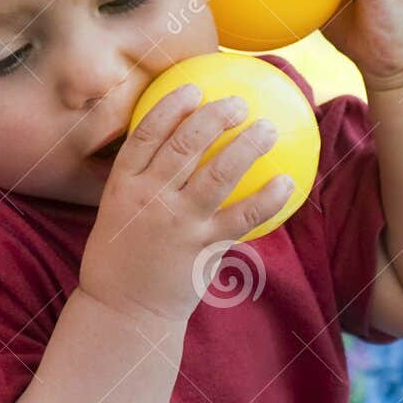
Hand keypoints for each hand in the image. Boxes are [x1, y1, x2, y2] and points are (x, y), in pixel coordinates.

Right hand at [78, 84, 292, 324]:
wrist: (123, 313)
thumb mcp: (116, 215)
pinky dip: (268, 198)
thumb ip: (141, 184)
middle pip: (184, 144)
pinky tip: (286, 182)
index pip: (146, 135)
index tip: (192, 89)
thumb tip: (175, 151)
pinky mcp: (202, 248)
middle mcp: (149, 198)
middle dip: (215, 116)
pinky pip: (242, 217)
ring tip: (267, 127)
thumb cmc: (121, 262)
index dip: (170, 107)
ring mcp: (177, 223)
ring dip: (247, 145)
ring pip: (218, 173)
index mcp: (123, 186)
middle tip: (239, 102)